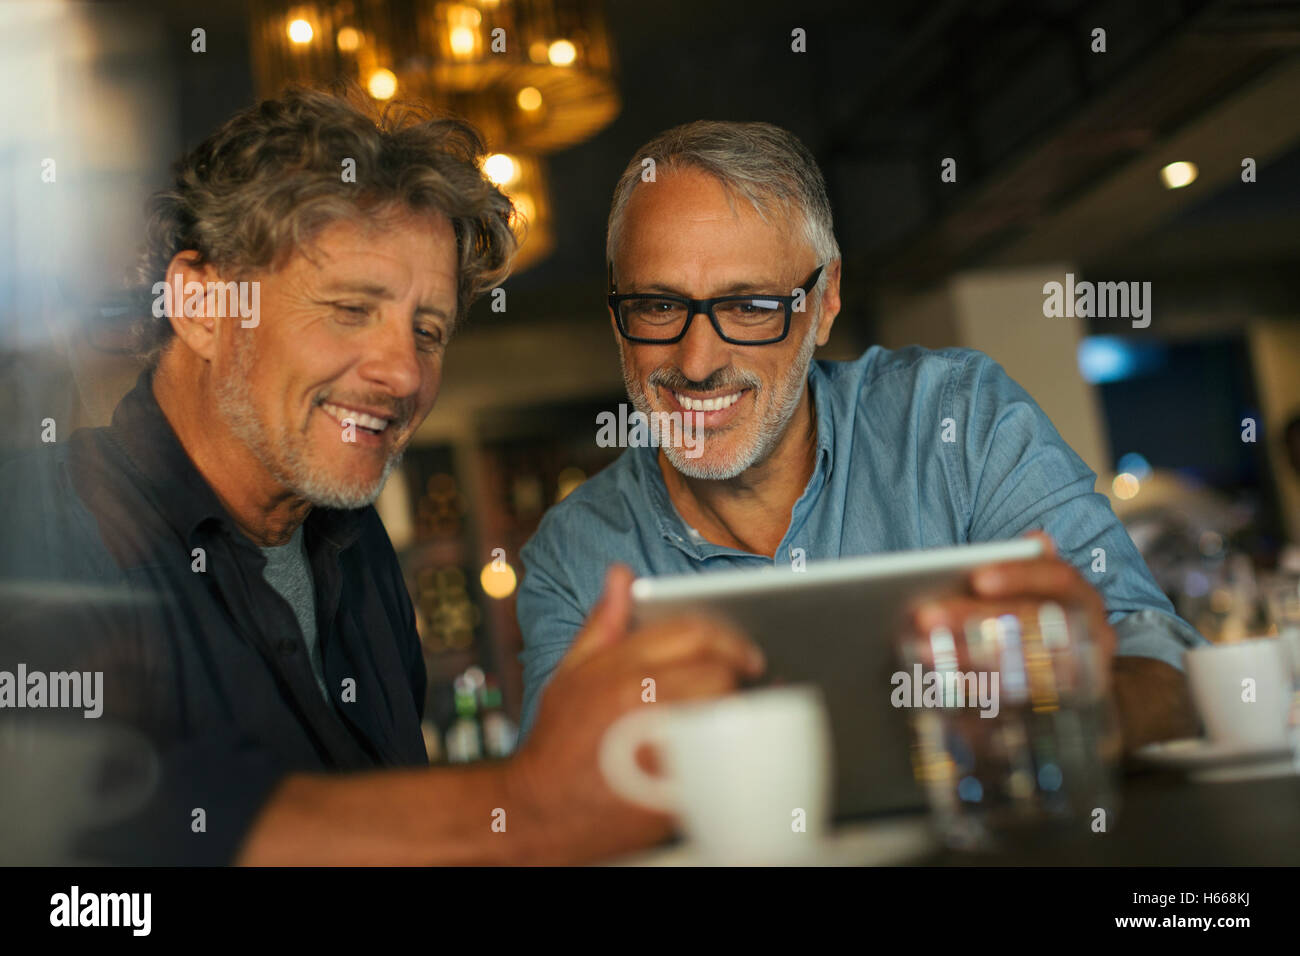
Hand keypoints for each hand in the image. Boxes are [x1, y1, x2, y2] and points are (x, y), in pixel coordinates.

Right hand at [506, 564, 763, 863]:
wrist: (540, 808)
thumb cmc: (558, 740)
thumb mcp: (571, 671)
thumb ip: (603, 624)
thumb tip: (621, 576)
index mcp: (619, 669)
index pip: (692, 633)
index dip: (727, 638)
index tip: (742, 653)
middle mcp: (639, 702)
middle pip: (717, 674)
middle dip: (736, 678)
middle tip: (742, 687)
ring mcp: (657, 746)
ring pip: (725, 715)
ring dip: (738, 713)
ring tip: (737, 717)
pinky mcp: (670, 789)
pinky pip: (723, 762)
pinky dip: (735, 755)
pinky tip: (734, 754)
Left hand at [909, 532, 1117, 682]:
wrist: (1081, 680)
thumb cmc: (1043, 620)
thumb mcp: (1040, 592)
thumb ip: (1030, 568)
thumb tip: (1038, 540)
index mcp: (1084, 598)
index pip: (1059, 579)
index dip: (1020, 576)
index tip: (977, 579)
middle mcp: (1093, 636)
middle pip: (1033, 624)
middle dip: (976, 619)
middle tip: (925, 616)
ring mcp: (1083, 675)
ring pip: (1023, 665)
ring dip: (970, 657)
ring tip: (925, 649)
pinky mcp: (1062, 707)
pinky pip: (1019, 699)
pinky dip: (982, 689)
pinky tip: (948, 681)